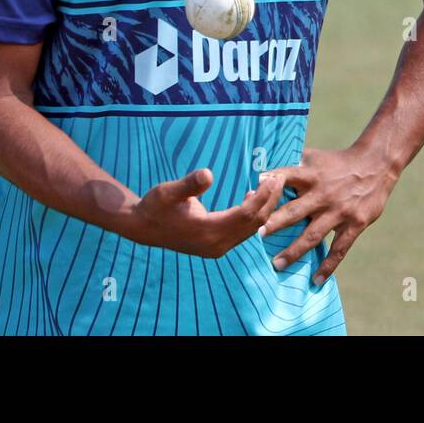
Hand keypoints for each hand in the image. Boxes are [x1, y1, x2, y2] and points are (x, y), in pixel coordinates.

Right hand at [128, 168, 284, 257]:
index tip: (272, 178)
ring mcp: (217, 248)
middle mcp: (216, 244)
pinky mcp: (216, 247)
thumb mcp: (168, 191)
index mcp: (208, 231)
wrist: (143, 228)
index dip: (262, 196)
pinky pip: (243, 232)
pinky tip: (253, 198)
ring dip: (264, 208)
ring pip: (250, 229)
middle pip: (253, 223)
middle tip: (280, 178)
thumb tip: (207, 174)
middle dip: (269, 200)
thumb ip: (189, 184)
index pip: (246, 214)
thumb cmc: (155, 206)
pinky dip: (253, 216)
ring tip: (272, 185)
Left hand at [258, 146, 398, 285]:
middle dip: (275, 223)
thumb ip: (294, 164)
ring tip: (277, 264)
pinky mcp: (354, 224)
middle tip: (256, 235)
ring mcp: (339, 211)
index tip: (253, 191)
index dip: (271, 182)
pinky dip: (328, 266)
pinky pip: (339, 249)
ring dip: (294, 251)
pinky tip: (316, 279)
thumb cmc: (339, 161)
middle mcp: (323, 194)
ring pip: (313, 235)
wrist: (376, 165)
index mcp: (312, 175)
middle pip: (295, 210)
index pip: (287, 177)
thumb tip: (268, 171)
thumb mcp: (317, 157)